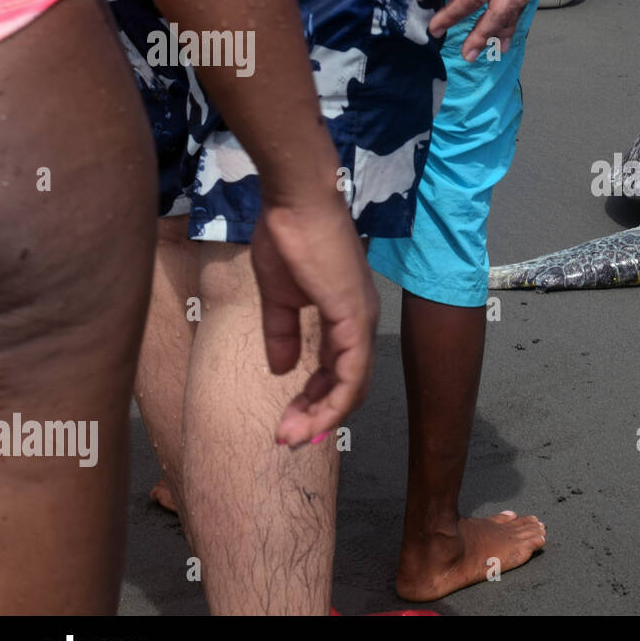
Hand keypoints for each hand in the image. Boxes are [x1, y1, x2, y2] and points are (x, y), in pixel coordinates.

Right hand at [251, 197, 379, 447]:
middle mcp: (360, 322)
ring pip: (352, 386)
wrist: (295, 201)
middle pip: (348, 385)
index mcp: (344, 315)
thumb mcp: (278, 296)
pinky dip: (334, 401)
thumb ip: (282, 332)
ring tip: (292, 436)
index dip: (314, 399)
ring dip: (322, 416)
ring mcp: (361, 320)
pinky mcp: (354, 317)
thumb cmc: (287, 237)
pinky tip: (314, 420)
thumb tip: (284, 369)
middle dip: (317, 416)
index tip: (288, 421)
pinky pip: (351, 372)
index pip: (338, 370)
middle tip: (288, 439)